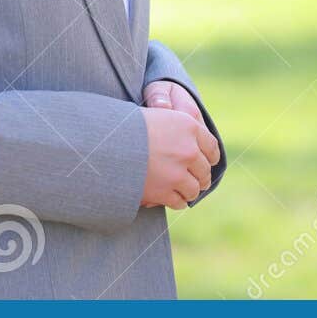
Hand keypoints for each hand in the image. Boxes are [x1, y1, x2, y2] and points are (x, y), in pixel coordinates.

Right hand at [138, 84, 219, 209]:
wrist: (105, 141)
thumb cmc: (127, 125)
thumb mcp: (157, 116)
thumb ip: (178, 129)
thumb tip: (191, 145)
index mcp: (188, 125)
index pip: (212, 146)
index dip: (210, 156)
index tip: (207, 161)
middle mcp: (188, 149)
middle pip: (205, 170)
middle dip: (200, 176)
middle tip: (194, 179)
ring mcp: (178, 172)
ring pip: (194, 189)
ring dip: (188, 190)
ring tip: (181, 190)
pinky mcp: (165, 191)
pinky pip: (180, 201)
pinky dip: (176, 201)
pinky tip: (170, 197)